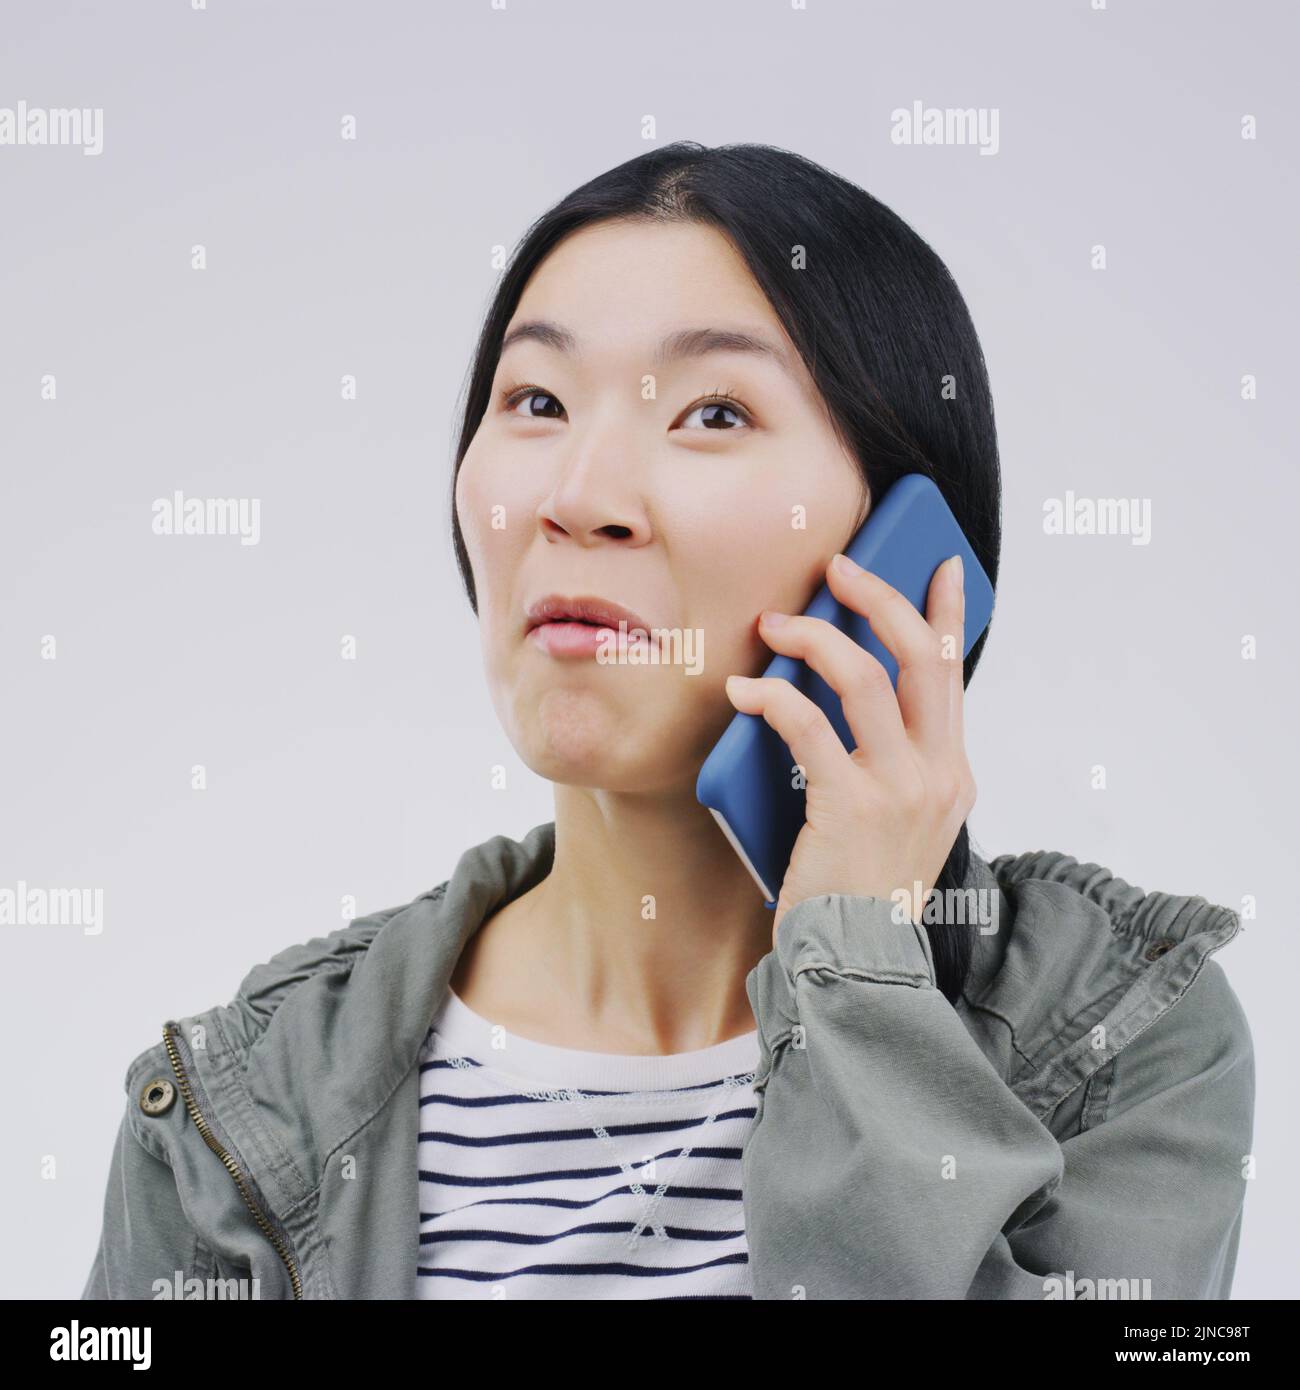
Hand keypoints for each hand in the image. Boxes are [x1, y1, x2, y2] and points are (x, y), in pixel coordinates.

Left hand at [724, 551, 976, 943]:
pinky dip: (772, 698)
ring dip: (814, 638)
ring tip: (774, 625)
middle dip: (878, 598)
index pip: (954, 673)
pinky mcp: (851, 808)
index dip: (947, 611)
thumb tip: (838, 690)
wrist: (855, 963)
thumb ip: (887, 760)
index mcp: (953, 772)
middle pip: (919, 655)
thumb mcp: (895, 819)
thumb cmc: (861, 888)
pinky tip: (744, 693)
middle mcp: (938, 774)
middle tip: (837, 568)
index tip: (936, 564)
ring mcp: (900, 790)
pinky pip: (808, 726)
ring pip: (864, 677)